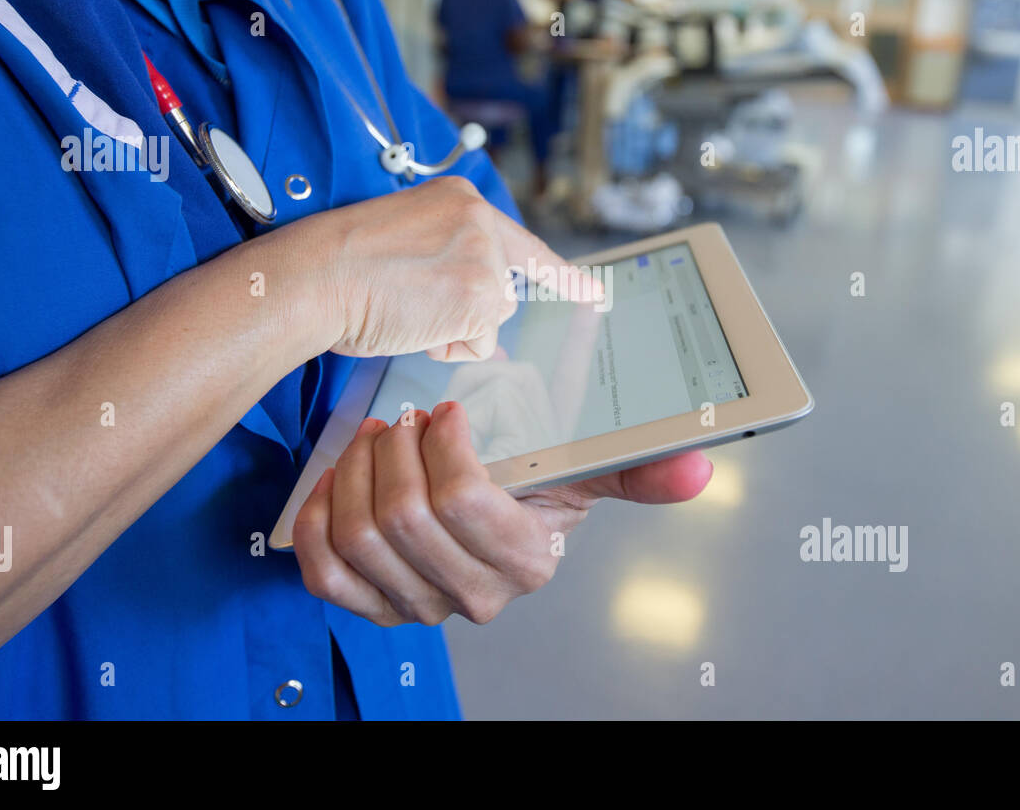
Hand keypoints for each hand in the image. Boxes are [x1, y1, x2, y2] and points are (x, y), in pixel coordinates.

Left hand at [292, 401, 711, 625]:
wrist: (485, 530)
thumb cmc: (530, 491)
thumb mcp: (585, 474)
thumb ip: (639, 469)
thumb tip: (700, 466)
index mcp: (527, 560)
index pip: (465, 503)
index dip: (444, 446)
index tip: (448, 412)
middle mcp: (473, 597)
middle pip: (403, 518)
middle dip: (394, 452)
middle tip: (405, 421)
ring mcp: (418, 607)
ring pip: (359, 535)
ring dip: (356, 471)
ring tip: (375, 440)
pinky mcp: (370, 607)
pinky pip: (324, 570)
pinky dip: (319, 515)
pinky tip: (339, 480)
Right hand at [311, 176, 587, 361]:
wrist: (315, 276)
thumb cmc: (341, 265)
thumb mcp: (408, 238)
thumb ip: (453, 258)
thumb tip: (484, 313)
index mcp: (461, 199)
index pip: (523, 243)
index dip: (561, 274)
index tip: (593, 292)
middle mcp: (480, 221)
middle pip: (501, 291)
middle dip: (465, 310)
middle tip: (412, 298)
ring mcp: (484, 258)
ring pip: (490, 318)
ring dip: (453, 327)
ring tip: (407, 306)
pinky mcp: (480, 296)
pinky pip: (478, 343)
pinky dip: (446, 345)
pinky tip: (414, 321)